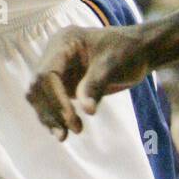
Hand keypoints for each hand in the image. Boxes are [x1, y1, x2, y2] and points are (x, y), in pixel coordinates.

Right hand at [26, 22, 151, 140]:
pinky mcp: (63, 83)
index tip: (72, 120)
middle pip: (39, 86)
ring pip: (39, 96)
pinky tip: (62, 131)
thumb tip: (87, 111)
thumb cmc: (127, 51)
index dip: (56, 98)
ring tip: (64, 136)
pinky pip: (49, 102)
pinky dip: (53, 116)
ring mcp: (58, 69)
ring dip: (49, 117)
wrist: (139, 50)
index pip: (48, 73)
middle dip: (51, 110)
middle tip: (72, 131)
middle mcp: (55, 54)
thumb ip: (96, 85)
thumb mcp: (113, 65)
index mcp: (64, 42)